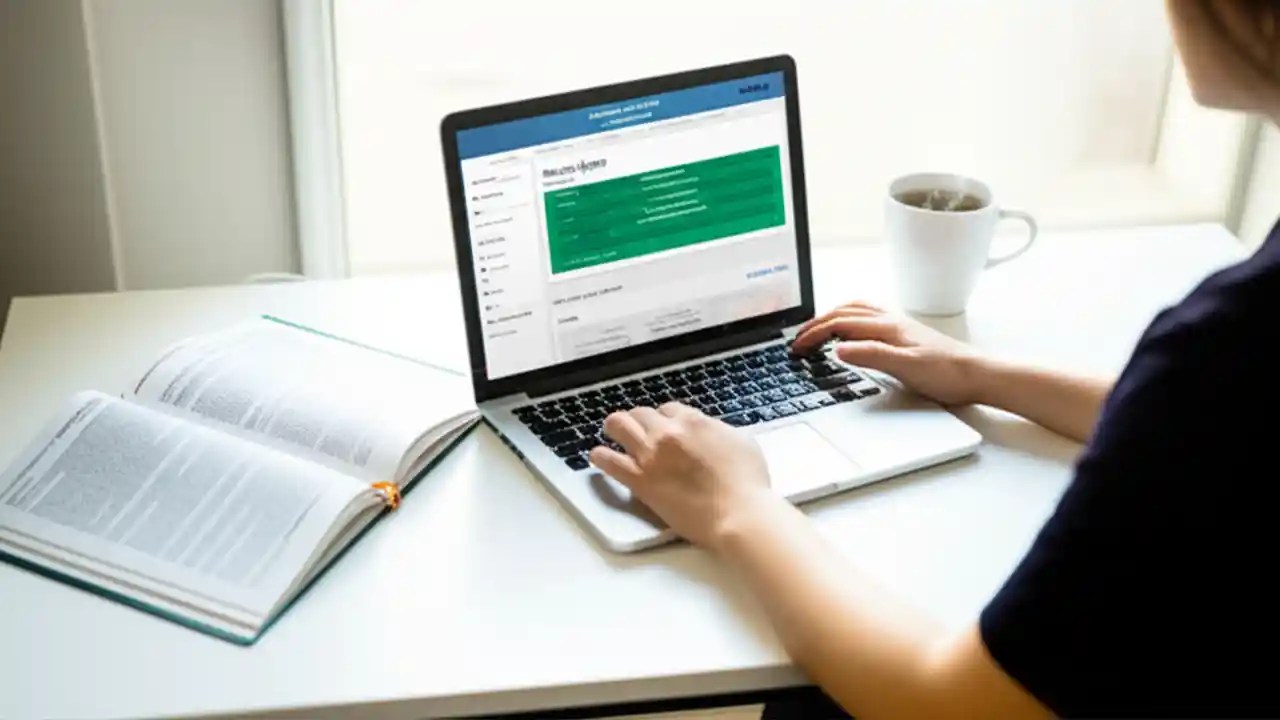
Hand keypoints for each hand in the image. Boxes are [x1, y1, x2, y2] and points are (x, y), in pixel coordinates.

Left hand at [588, 404, 776, 550]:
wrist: (738, 513)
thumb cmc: (747, 483)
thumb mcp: (741, 442)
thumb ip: (718, 431)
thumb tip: (708, 431)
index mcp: (694, 421)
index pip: (669, 409)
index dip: (666, 418)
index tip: (666, 427)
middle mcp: (668, 433)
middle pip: (642, 413)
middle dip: (641, 420)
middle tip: (639, 429)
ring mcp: (651, 455)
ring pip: (620, 426)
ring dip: (615, 427)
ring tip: (612, 431)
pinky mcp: (640, 481)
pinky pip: (609, 461)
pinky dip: (600, 456)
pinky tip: (597, 456)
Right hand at [791, 300, 987, 405]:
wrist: (979, 375)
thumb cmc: (947, 373)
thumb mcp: (905, 367)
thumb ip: (871, 355)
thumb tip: (837, 348)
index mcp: (887, 326)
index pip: (840, 324)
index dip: (814, 334)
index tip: (796, 347)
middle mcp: (891, 321)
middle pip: (844, 313)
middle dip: (816, 323)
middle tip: (797, 340)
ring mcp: (898, 326)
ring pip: (856, 312)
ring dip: (832, 316)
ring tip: (817, 329)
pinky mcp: (904, 334)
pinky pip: (868, 318)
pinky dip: (850, 320)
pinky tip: (851, 332)